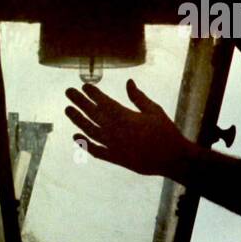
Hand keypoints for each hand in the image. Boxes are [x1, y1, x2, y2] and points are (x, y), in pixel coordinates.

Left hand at [64, 79, 195, 178]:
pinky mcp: (115, 158)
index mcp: (125, 117)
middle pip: (92, 114)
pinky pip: (96, 151)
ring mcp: (113, 145)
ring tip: (68, 110)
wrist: (172, 159)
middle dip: (79, 101)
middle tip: (68, 91)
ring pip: (89, 131)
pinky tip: (75, 137)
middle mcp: (115, 131)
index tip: (84, 86)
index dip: (92, 93)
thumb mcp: (154, 110)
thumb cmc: (166, 132)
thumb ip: (138, 97)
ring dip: (77, 120)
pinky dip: (84, 144)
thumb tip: (128, 82)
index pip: (103, 102)